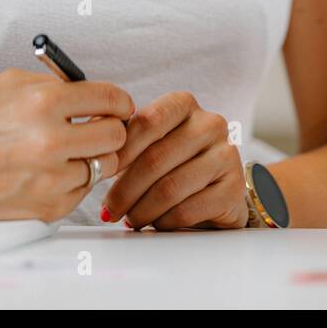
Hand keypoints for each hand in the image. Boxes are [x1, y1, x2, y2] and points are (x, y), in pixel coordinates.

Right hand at [0, 69, 132, 221]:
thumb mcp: (8, 86)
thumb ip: (56, 83)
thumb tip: (95, 92)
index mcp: (42, 102)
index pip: (110, 98)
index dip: (120, 103)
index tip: (120, 107)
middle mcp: (49, 140)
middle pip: (116, 135)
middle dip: (110, 130)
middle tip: (97, 130)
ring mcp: (50, 177)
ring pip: (103, 165)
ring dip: (91, 158)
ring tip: (66, 153)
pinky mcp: (47, 206)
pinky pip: (83, 191)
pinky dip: (72, 182)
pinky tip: (48, 174)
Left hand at [103, 91, 246, 230]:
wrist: (216, 189)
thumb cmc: (173, 164)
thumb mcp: (149, 143)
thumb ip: (124, 140)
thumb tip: (92, 150)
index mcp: (185, 105)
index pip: (148, 121)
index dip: (121, 150)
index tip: (104, 171)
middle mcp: (211, 124)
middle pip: (155, 159)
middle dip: (124, 191)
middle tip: (110, 209)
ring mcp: (227, 155)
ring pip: (170, 188)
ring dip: (141, 210)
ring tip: (131, 219)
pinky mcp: (234, 188)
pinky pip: (187, 210)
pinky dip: (164, 222)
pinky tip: (158, 222)